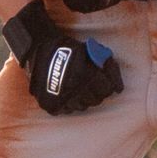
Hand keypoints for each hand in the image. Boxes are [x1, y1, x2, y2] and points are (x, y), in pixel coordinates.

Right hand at [3, 0, 122, 114]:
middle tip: (96, 83)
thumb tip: (119, 87)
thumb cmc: (65, 48)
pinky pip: (68, 110)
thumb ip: (103, 65)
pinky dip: (71, 103)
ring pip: (83, 106)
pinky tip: (71, 93)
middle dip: (99, 91)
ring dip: (86, 98)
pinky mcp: (52, 105)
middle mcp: (73, 91)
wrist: (38, 50)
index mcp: (83, 75)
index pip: (107, 88)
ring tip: (82, 87)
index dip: (111, 84)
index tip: (113, 83)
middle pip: (97, 99)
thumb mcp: (87, 50)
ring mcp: (61, 100)